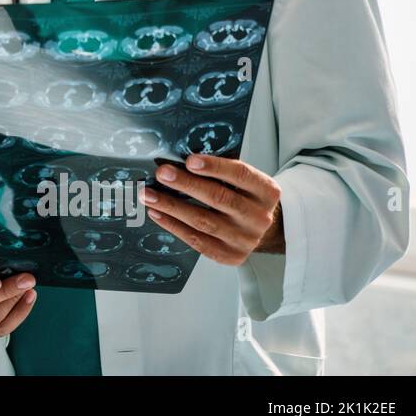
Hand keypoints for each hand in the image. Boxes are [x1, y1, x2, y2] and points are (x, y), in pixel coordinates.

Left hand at [140, 154, 284, 263]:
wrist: (260, 229)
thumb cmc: (244, 197)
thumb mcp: (243, 181)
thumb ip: (221, 171)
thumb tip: (180, 159)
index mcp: (266, 191)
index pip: (240, 175)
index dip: (215, 167)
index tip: (190, 160)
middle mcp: (259, 217)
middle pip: (219, 198)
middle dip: (186, 185)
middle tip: (162, 174)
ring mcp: (246, 239)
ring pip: (203, 221)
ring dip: (172, 206)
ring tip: (149, 194)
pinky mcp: (230, 256)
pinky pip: (197, 240)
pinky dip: (173, 226)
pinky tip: (156, 213)